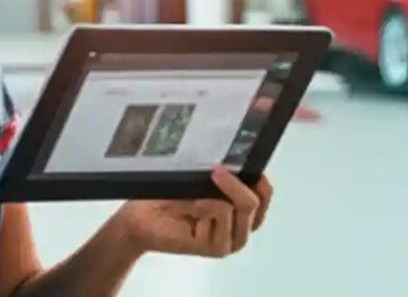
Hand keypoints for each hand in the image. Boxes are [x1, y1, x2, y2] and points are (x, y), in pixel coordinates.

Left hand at [111, 168, 273, 258]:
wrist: (142, 218)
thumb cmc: (169, 197)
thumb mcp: (199, 181)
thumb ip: (222, 176)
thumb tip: (236, 159)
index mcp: (242, 212)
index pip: (265, 195)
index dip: (261, 179)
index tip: (248, 162)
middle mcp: (241, 229)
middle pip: (256, 202)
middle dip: (238, 183)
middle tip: (218, 170)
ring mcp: (230, 241)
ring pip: (240, 207)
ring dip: (217, 193)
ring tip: (194, 195)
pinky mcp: (217, 248)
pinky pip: (222, 213)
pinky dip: (207, 203)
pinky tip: (192, 206)